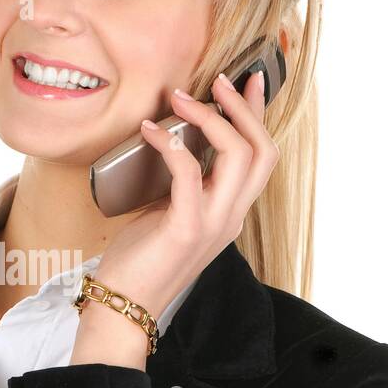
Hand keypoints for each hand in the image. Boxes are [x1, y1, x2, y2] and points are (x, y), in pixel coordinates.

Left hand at [91, 71, 279, 317]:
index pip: (261, 157)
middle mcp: (232, 217)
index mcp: (231, 212)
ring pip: (240, 157)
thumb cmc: (139, 261)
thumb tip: (176, 143)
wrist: (125, 308)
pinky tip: (149, 130)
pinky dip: (172, 144)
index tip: (249, 81)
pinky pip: (189, 173)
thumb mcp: (170, 214)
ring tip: (180, 98)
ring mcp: (214, 224)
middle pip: (262, 151)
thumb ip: (184, 186)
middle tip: (217, 80)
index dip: (258, 115)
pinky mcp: (187, 229)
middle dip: (243, 108)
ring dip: (211, 119)